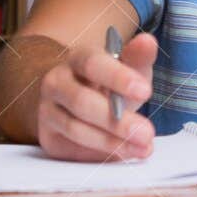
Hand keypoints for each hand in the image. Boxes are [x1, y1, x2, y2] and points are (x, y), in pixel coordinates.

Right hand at [37, 32, 158, 161]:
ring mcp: (48, 111)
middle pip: (82, 102)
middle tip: (147, 133)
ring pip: (76, 129)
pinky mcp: (49, 138)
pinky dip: (100, 155)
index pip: (93, 63)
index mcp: (78, 59)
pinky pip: (73, 150)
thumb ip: (138, 57)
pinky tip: (122, 154)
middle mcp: (57, 82)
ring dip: (112, 142)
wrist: (75, 102)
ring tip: (142, 148)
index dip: (118, 77)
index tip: (145, 91)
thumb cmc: (108, 84)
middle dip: (117, 121)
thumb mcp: (127, 68)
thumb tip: (148, 42)